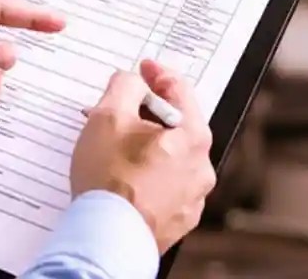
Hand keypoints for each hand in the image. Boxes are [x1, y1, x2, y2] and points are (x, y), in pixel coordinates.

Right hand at [70, 61, 216, 252]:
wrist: (106, 238)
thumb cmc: (109, 181)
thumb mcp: (108, 116)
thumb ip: (124, 86)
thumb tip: (131, 82)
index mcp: (193, 137)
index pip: (180, 90)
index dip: (157, 73)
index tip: (144, 69)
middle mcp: (201, 167)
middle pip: (176, 125)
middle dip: (147, 114)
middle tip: (120, 111)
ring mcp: (191, 197)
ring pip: (170, 158)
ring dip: (147, 147)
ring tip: (116, 149)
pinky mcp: (177, 219)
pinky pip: (165, 186)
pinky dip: (148, 177)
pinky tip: (123, 178)